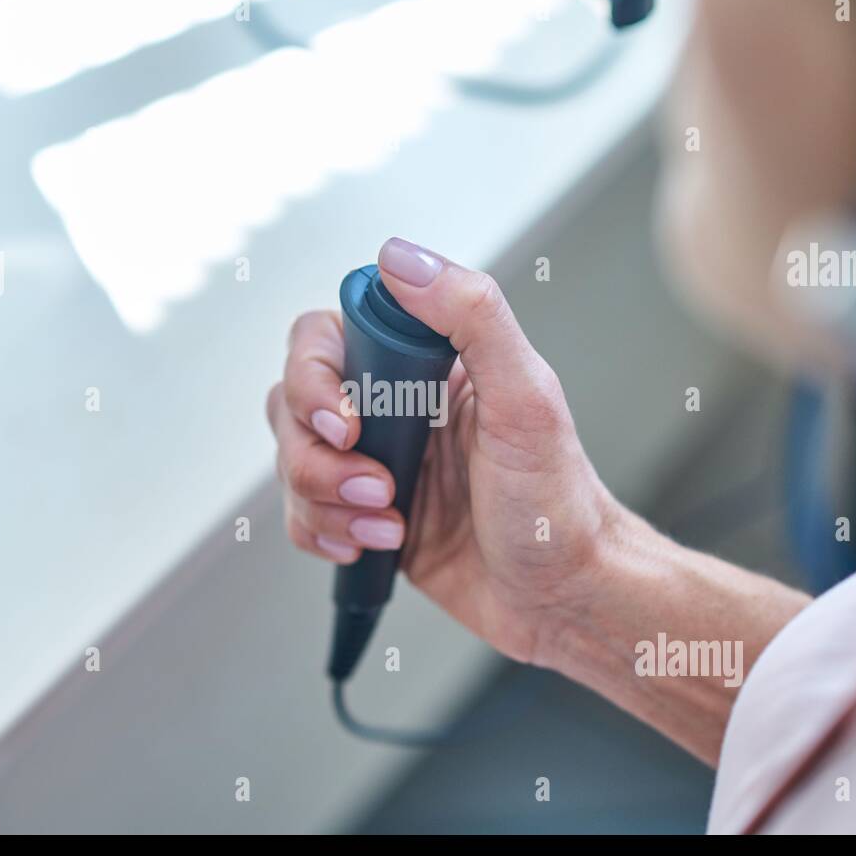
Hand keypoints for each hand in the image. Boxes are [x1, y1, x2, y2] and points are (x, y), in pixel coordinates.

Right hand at [266, 237, 619, 664]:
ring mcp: (375, 464)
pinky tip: (374, 545)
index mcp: (427, 365)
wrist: (564, 598)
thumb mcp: (526, 399)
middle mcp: (394, 408)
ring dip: (325, 500)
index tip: (350, 423)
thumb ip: (473, 317)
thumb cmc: (559, 504)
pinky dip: (324, 533)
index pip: (328, 337)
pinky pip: (304, 515)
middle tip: (376, 485)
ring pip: (292, 461)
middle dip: (316, 454)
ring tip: (388, 524)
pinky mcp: (364, 518)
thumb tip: (401, 257)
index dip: (318, 379)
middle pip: (295, 402)